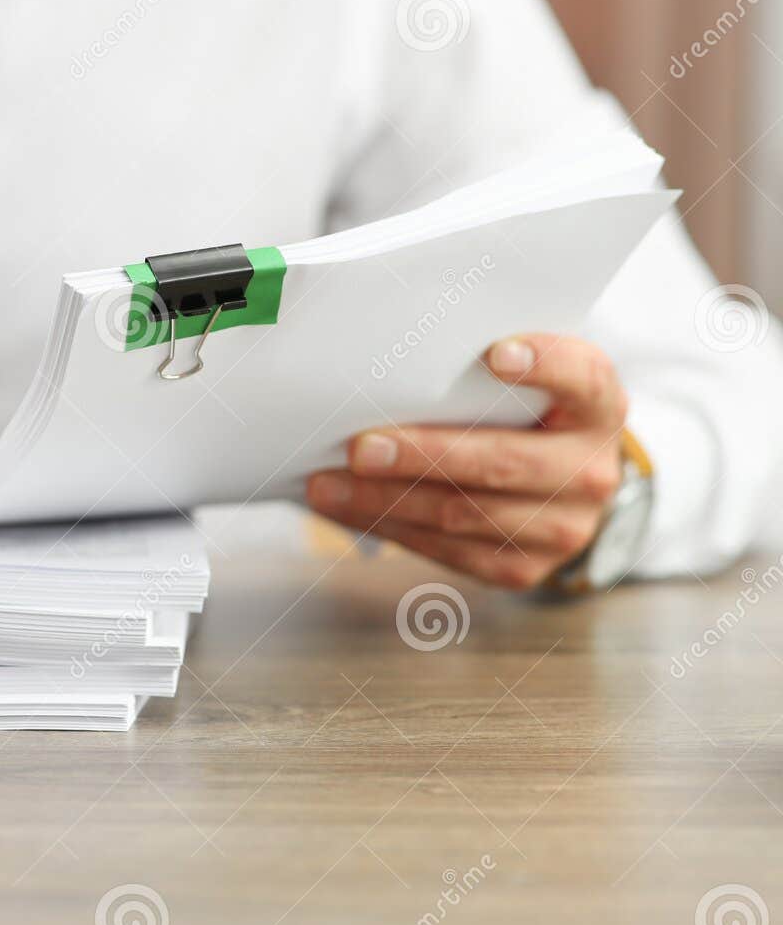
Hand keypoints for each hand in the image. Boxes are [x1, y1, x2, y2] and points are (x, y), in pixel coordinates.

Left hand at [305, 334, 626, 589]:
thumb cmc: (525, 420)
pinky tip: (347, 509)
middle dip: (421, 455)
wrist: (561, 490)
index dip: (543, 364)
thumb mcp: (528, 387)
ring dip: (383, 500)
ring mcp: (562, 529)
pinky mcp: (523, 570)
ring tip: (327, 484)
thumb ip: (484, 373)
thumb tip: (391, 365)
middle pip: (501, 462)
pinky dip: (389, 527)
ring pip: (461, 515)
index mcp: (597, 407)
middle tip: (358, 448)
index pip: (582, 376)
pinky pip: (446, 551)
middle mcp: (591, 471)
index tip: (495, 354)